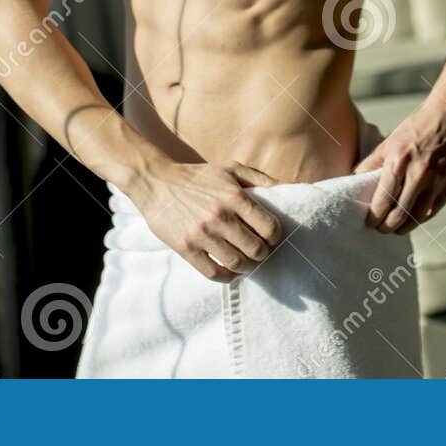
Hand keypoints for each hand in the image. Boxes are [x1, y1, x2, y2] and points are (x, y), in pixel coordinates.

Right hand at [129, 158, 281, 281]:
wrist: (157, 183)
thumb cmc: (198, 176)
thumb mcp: (231, 168)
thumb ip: (260, 178)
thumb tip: (288, 188)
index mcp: (235, 196)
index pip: (269, 227)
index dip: (275, 236)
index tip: (271, 236)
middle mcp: (220, 216)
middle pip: (256, 249)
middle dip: (263, 252)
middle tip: (260, 250)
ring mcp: (202, 234)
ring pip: (237, 263)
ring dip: (247, 266)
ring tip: (247, 261)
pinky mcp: (186, 248)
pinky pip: (213, 273)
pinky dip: (227, 276)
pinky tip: (230, 271)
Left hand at [354, 99, 445, 233]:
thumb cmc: (414, 130)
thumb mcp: (388, 143)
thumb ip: (370, 164)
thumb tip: (353, 181)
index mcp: (399, 162)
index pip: (382, 201)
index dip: (373, 217)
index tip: (369, 222)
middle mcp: (419, 174)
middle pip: (399, 215)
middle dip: (386, 227)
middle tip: (380, 228)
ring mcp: (437, 182)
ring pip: (416, 218)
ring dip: (403, 228)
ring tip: (395, 228)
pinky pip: (432, 211)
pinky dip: (420, 219)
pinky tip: (412, 218)